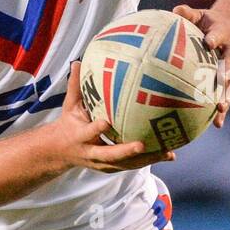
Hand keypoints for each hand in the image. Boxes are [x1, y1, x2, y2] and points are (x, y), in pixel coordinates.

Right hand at [50, 62, 175, 172]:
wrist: (60, 152)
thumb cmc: (69, 123)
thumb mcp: (69, 106)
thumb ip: (75, 85)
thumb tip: (77, 61)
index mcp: (80, 136)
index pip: (87, 133)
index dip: (96, 129)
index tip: (105, 121)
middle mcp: (91, 152)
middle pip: (110, 155)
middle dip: (126, 152)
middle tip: (141, 145)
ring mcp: (102, 163)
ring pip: (125, 164)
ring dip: (146, 159)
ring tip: (167, 152)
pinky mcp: (112, 167)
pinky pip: (132, 165)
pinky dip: (149, 160)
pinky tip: (169, 154)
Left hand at [173, 4, 229, 127]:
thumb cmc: (211, 22)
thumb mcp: (200, 14)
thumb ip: (188, 13)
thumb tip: (175, 11)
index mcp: (224, 34)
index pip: (219, 36)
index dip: (215, 39)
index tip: (209, 43)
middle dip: (226, 79)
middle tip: (220, 87)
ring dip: (227, 98)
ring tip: (220, 112)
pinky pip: (227, 95)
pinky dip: (223, 109)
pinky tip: (216, 124)